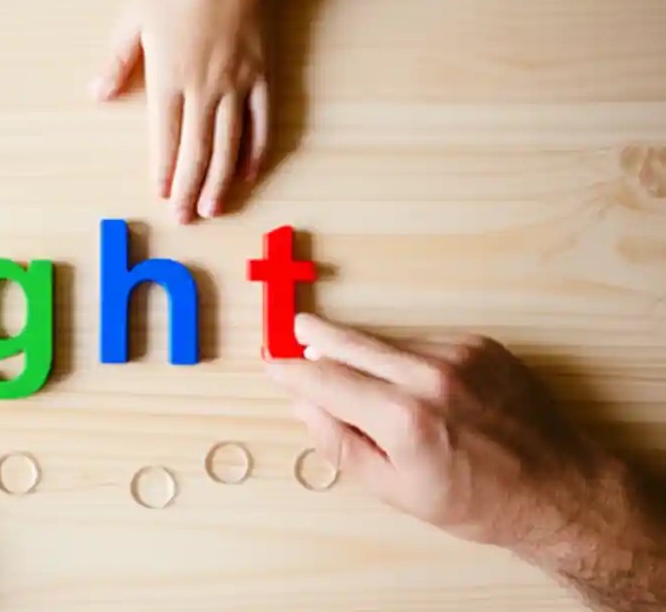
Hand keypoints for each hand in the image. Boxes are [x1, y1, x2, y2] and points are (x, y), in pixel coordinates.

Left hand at [92, 0, 273, 223]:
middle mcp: (205, 89)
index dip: (164, 170)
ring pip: (229, 145)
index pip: (165, 136)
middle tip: (184, 217)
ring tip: (213, 209)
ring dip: (220, 181)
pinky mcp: (262, 79)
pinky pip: (261, 123)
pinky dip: (255, 152)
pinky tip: (248, 175)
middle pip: (197, 150)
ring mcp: (237, 86)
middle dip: (189, 188)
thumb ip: (116, 62)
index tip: (161, 195)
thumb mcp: (133, 19)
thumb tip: (96, 95)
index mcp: (169, 78)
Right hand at [267, 314, 612, 552]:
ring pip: (388, 342)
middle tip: (295, 329)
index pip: (326, 381)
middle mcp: (429, 377)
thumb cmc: (480, 500)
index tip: (272, 363)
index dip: (292, 371)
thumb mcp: (397, 490)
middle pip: (353, 344)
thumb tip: (305, 407)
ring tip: (359, 373)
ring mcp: (458, 355)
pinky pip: (423, 343)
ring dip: (366, 353)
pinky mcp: (480, 345)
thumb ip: (342, 446)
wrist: (560, 488)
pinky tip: (416, 385)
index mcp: (403, 420)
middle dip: (318, 337)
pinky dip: (407, 357)